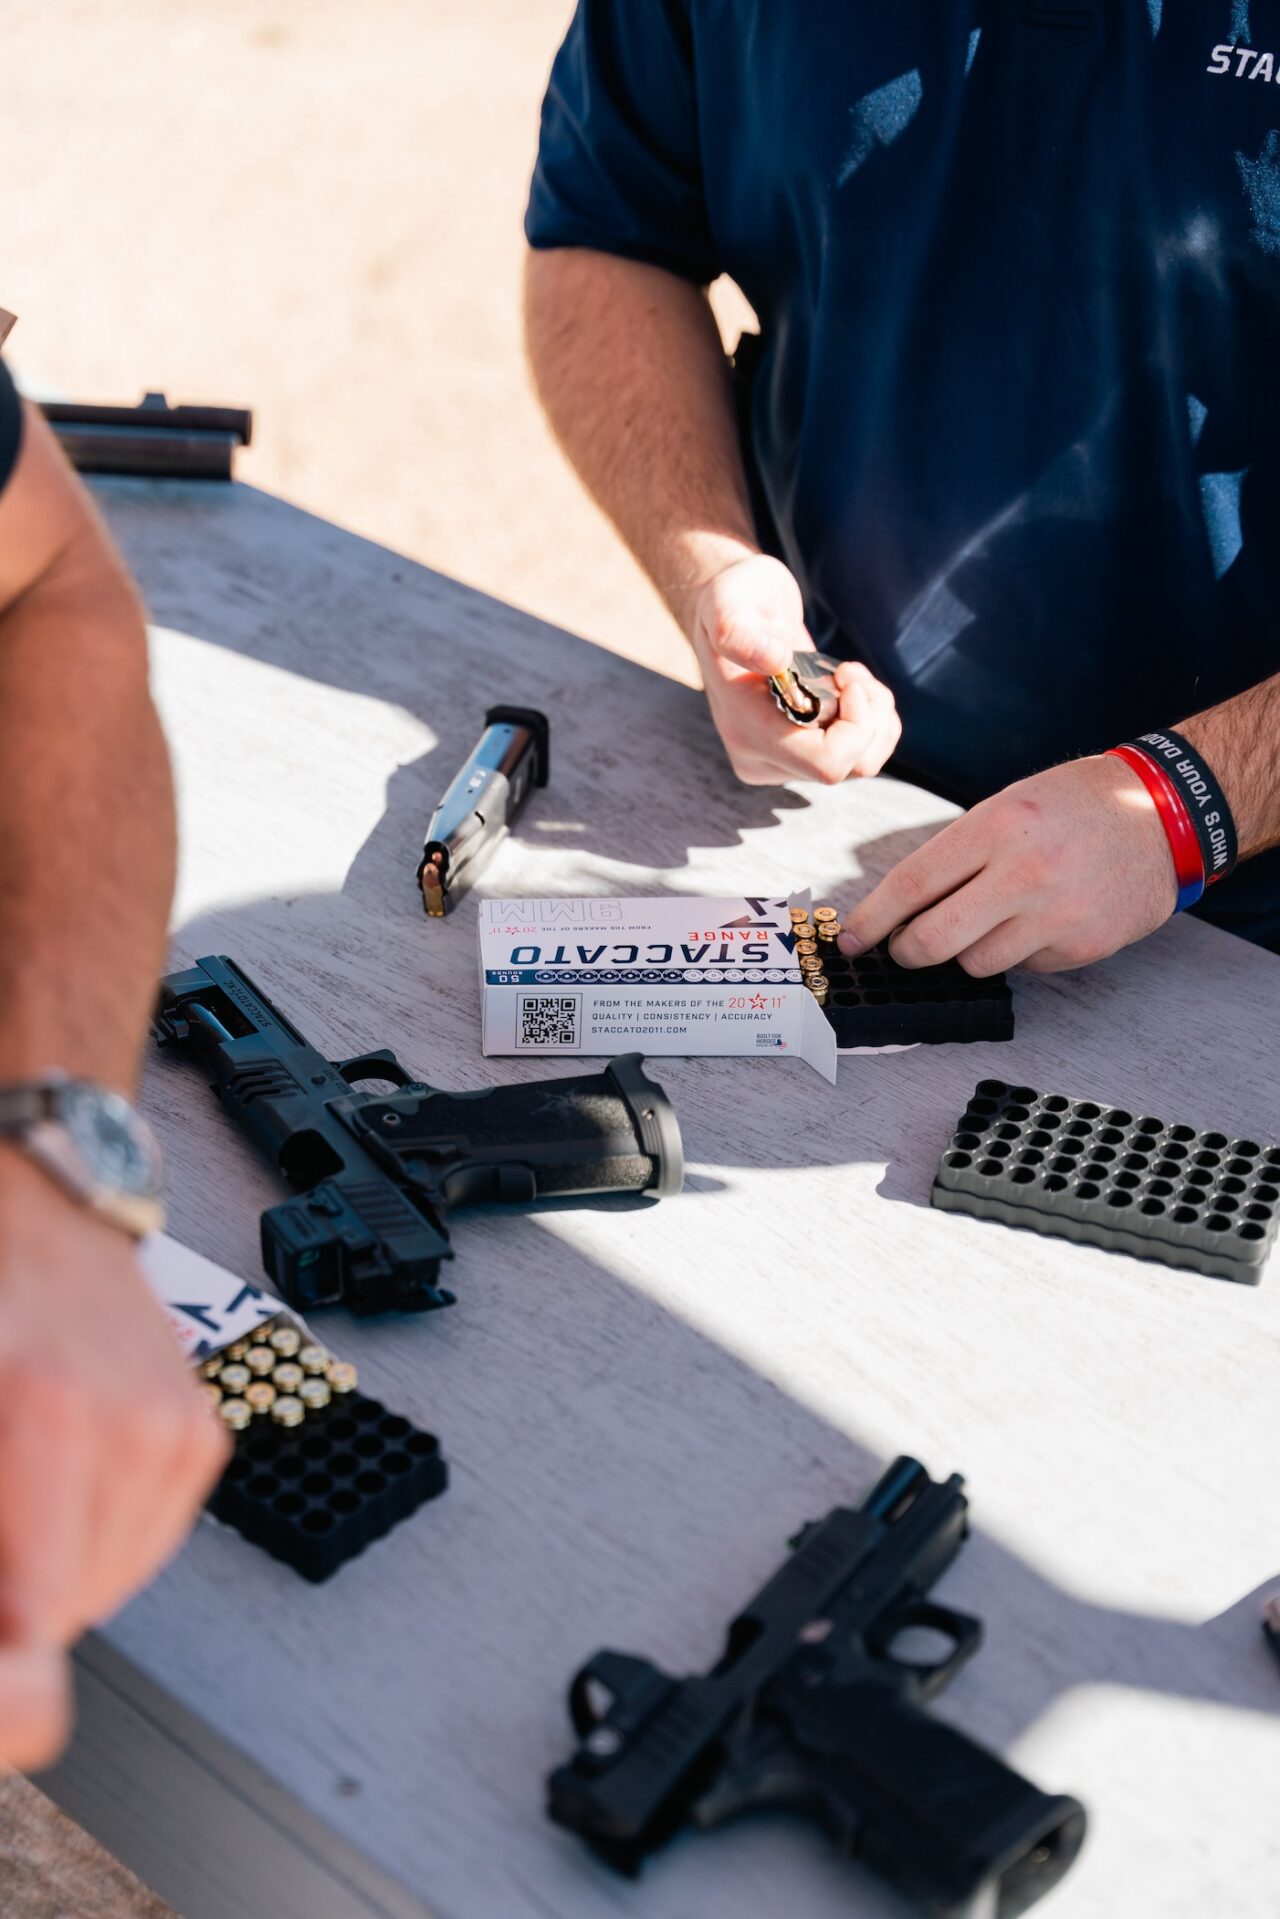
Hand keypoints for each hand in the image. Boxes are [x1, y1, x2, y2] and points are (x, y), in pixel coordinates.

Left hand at [0, 1151, 227, 1768]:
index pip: (41, 1613)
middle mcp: (133, 1426)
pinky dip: (103, 1536)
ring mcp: (180, 1431)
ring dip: (62, 1566)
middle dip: (26, 1588)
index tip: (7, 1652)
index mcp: (50, 1414)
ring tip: (28, 1487)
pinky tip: (68, 1484)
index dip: (15, 1648)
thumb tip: (10, 1620)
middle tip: (4, 1516)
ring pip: (113, 1583)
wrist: (45, 1210)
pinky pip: (150, 1540)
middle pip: (74, 1605)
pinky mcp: (204, 1435)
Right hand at [690, 554, 900, 784]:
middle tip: (848, 669)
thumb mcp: (726, 601)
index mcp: (746, 732)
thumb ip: (738, 631)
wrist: (732, 611)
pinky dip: (870, 720)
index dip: (856, 724)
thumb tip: (776, 662)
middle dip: (869, 714)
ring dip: (874, 716)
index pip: (827, 763)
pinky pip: (859, 755)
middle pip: (850, 766)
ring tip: (849, 674)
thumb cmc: (732, 600)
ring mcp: (783, 762)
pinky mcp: (802, 754)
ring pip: (861, 763)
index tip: (845, 676)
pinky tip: (847, 687)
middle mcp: (763, 760)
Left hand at [838, 755, 1178, 974]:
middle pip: (934, 940)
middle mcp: (1025, 872)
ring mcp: (1057, 914)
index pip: (913, 883)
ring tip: (990, 920)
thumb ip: (959, 854)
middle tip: (904, 949)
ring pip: (976, 963)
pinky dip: (1019, 953)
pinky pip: (1025, 967)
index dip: (874, 919)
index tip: (852, 940)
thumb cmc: (1077, 805)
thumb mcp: (1010, 805)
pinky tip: (1040, 922)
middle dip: (907, 952)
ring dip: (968, 952)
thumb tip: (902, 908)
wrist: (1168, 814)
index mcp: (997, 826)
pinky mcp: (1083, 946)